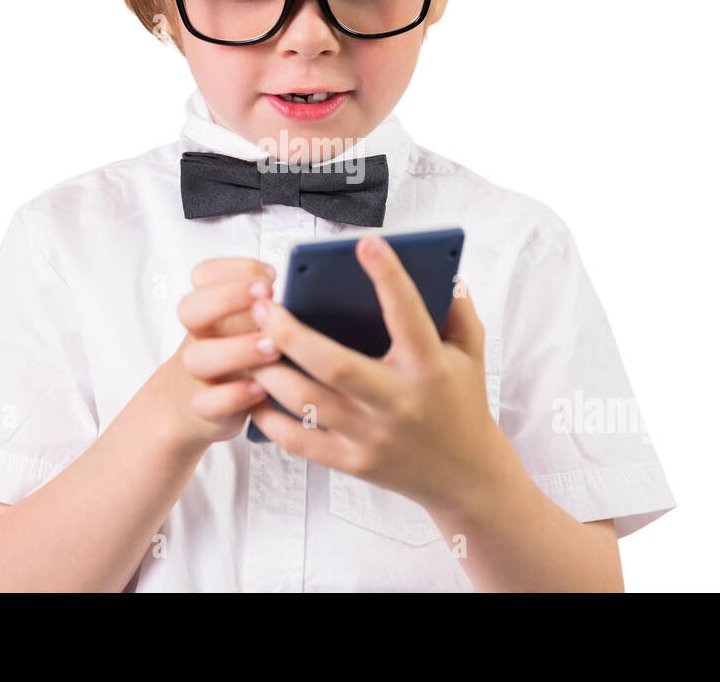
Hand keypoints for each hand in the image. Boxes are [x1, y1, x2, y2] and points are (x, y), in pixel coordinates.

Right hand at [160, 257, 282, 448]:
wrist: (192, 404)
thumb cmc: (234, 356)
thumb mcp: (247, 326)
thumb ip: (269, 308)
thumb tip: (313, 294)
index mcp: (211, 308)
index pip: (204, 274)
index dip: (234, 269)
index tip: (270, 275)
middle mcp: (199, 336)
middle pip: (191, 308)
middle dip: (228, 297)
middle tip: (266, 297)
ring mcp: (197, 372)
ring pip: (198, 358)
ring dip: (237, 349)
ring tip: (273, 347)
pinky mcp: (202, 408)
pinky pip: (207, 402)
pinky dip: (234, 396)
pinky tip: (261, 390)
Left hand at [247, 235, 497, 512]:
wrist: (465, 475)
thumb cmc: (462, 400)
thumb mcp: (471, 350)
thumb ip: (458, 305)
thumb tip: (439, 265)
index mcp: (430, 367)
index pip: (408, 316)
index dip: (389, 278)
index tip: (366, 243)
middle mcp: (399, 402)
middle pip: (334, 365)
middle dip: (290, 333)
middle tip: (262, 305)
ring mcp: (373, 436)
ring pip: (307, 402)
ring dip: (270, 371)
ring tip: (248, 343)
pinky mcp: (354, 463)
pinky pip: (300, 440)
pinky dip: (270, 417)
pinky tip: (255, 390)